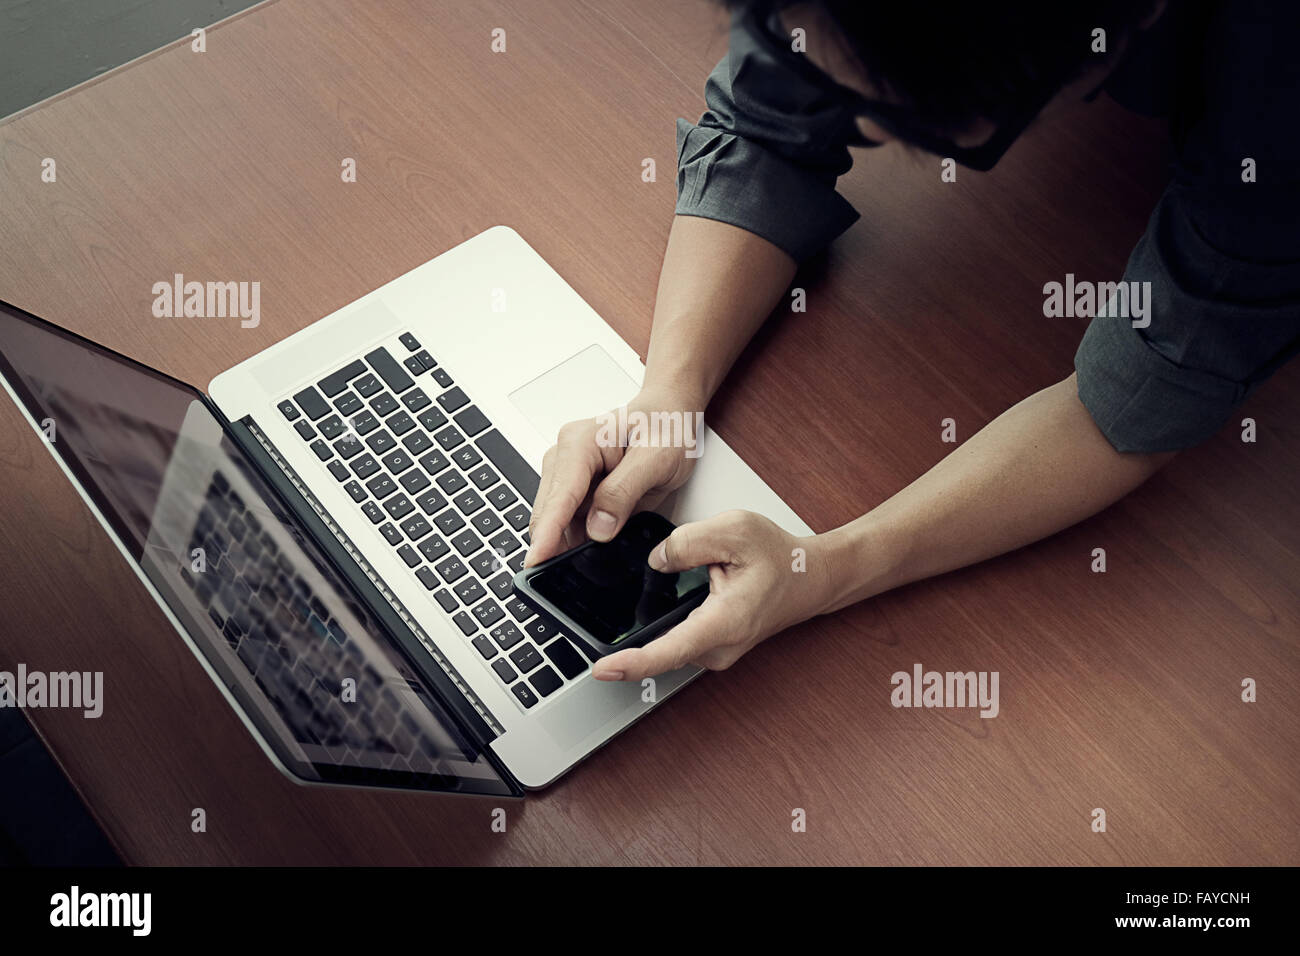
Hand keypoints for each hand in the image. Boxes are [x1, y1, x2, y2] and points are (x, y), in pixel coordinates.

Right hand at [525, 386, 701, 565]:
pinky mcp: (576, 491)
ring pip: (557, 522)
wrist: (671, 416)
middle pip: (548, 514)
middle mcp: (565, 459)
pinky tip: (598, 546)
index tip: (537, 560)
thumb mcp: (656, 458)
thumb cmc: (665, 427)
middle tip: (573, 574)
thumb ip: (624, 492)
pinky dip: (581, 539)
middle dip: (556, 545)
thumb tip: (599, 528)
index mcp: (579, 444)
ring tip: (595, 559)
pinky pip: (570, 522)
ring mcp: (568, 476)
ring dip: (571, 543)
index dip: (547, 532)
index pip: (557, 496)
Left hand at [591, 510, 831, 680]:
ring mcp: (714, 652)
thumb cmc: (780, 558)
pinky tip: (664, 598)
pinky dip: (661, 622)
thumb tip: (656, 561)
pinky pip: (674, 639)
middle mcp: (718, 647)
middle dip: (632, 633)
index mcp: (724, 622)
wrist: (810, 579)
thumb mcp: (735, 529)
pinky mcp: (709, 648)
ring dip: (652, 621)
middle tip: (623, 608)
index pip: (670, 650)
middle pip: (659, 648)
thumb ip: (688, 541)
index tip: (602, 669)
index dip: (632, 663)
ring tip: (668, 592)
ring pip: (665, 641)